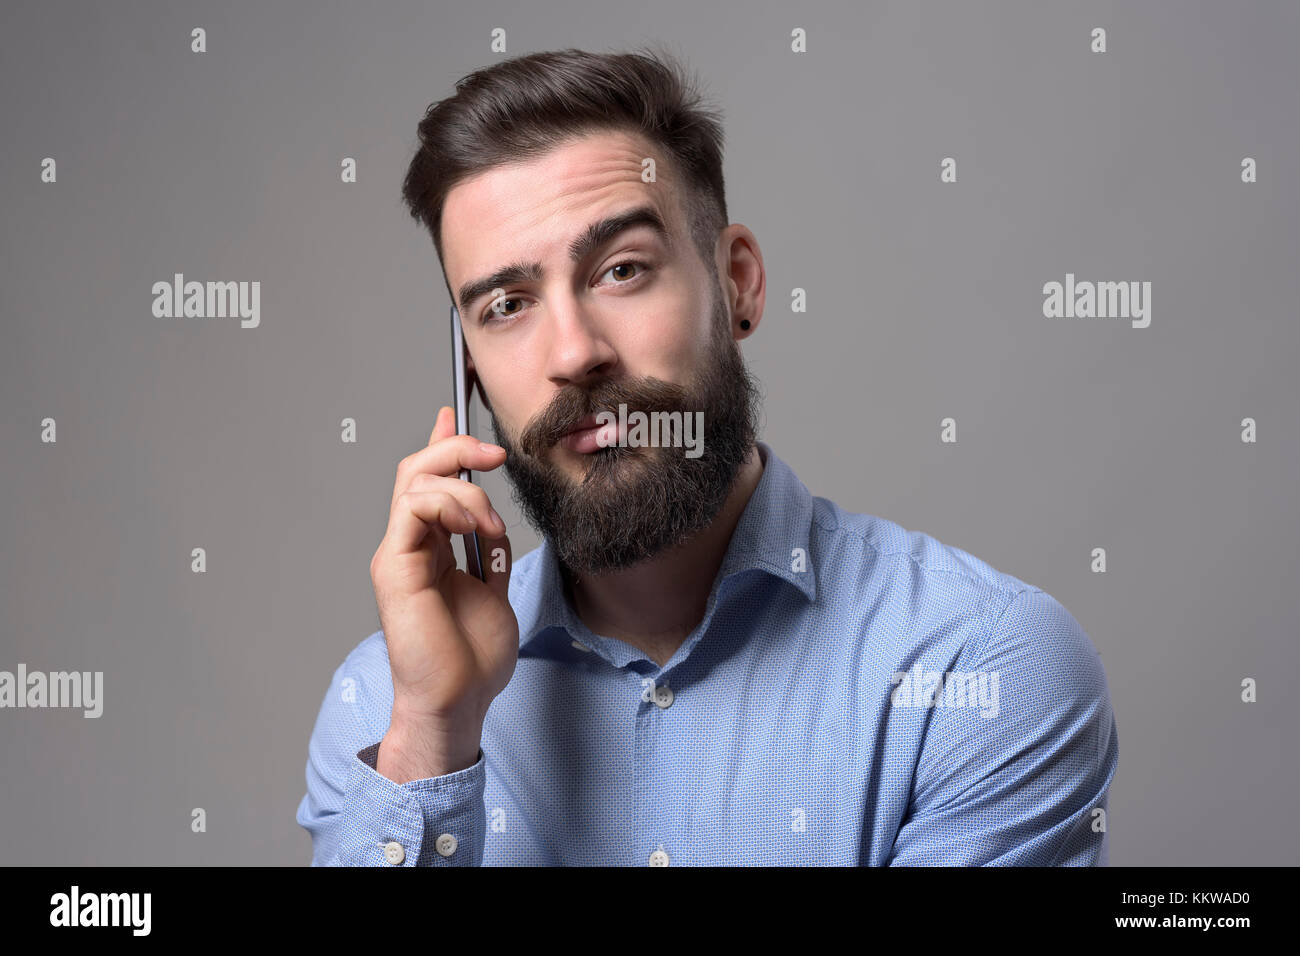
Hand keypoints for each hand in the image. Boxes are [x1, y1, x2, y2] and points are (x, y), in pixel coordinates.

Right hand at [369, 406, 516, 778]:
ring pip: (415, 479)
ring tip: (490, 525)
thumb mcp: (493, 587)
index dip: (441, 444)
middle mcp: (409, 546)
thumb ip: (487, 549)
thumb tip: (491, 517)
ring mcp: (398, 553)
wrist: (458, 702)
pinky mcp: (394, 565)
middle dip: (455, 448)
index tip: (454, 414)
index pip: (427, 481)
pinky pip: (414, 506)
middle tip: (493, 454)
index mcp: (430, 548)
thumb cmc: (472, 658)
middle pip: (417, 469)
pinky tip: (476, 528)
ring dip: (465, 488)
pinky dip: (452, 504)